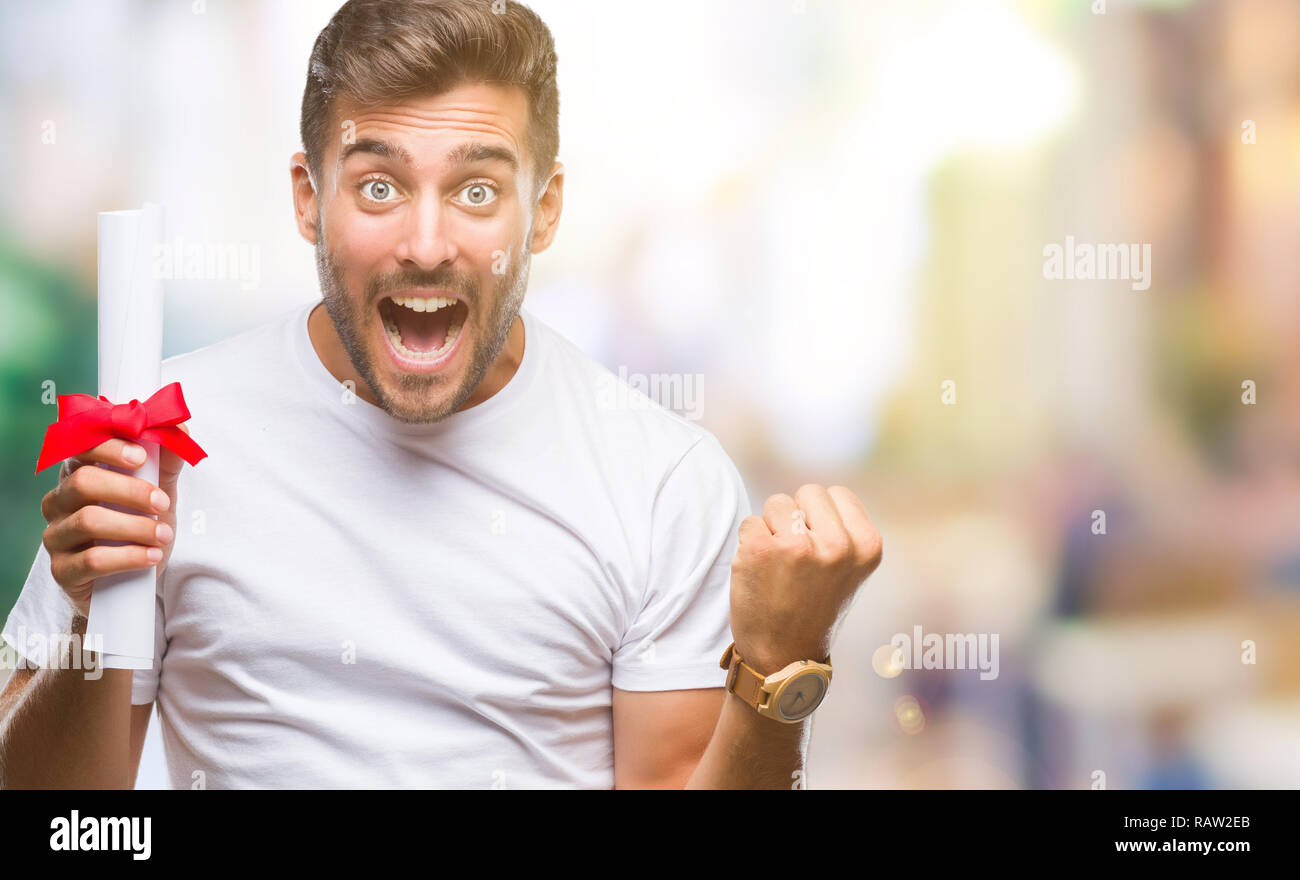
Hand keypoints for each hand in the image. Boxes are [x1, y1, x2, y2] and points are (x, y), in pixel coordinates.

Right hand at [40, 425, 190, 617]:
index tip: (141, 456)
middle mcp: (59, 501)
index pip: (80, 447)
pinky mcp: (61, 570)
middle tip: (162, 503)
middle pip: (84, 482)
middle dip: (130, 491)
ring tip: (164, 535)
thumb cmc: (141, 526)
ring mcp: (56, 536)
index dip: (108, 447)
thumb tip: (180, 428)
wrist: (135, 577)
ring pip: (88, 521)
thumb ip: (166, 461)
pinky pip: (91, 560)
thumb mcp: (160, 491)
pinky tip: (151, 556)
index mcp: (79, 474)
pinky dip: (129, 557)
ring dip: (136, 527)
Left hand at [729, 484, 881, 674]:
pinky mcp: (761, 550)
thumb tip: (815, 494)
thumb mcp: (847, 568)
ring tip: (779, 568)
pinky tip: (760, 574)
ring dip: (772, 529)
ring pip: (776, 503)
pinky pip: (750, 523)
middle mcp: (838, 545)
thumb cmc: (813, 607)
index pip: (836, 494)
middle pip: (807, 492)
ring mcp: (798, 546)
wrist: (783, 657)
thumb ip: (841, 528)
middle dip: (797, 517)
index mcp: (867, 545)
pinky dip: (749, 544)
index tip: (819, 551)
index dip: (821, 517)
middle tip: (797, 560)